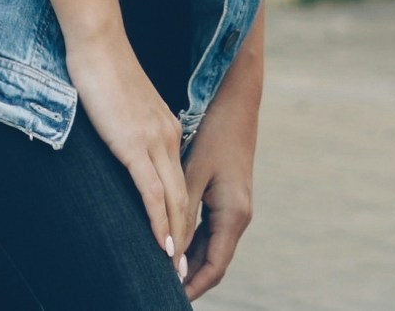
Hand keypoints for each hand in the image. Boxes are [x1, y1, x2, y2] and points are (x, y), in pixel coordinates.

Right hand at [66, 24, 194, 283]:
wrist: (98, 44)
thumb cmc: (103, 71)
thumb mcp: (124, 109)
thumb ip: (130, 131)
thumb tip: (123, 145)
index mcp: (168, 130)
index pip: (179, 183)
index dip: (181, 216)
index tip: (179, 243)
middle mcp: (170, 138)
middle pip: (183, 198)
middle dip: (185, 236)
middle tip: (183, 268)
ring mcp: (155, 141)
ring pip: (173, 201)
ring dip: (175, 237)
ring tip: (175, 267)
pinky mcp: (135, 144)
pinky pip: (152, 193)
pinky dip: (159, 222)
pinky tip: (162, 243)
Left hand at [178, 62, 260, 298]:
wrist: (235, 102)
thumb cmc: (214, 133)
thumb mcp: (193, 174)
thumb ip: (183, 213)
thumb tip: (174, 251)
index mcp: (234, 214)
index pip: (214, 267)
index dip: (192, 286)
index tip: (167, 296)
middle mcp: (238, 215)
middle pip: (213, 261)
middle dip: (188, 277)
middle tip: (157, 288)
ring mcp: (234, 206)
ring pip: (210, 246)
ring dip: (188, 260)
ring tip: (159, 271)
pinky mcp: (225, 195)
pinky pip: (209, 228)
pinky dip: (191, 240)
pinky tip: (169, 241)